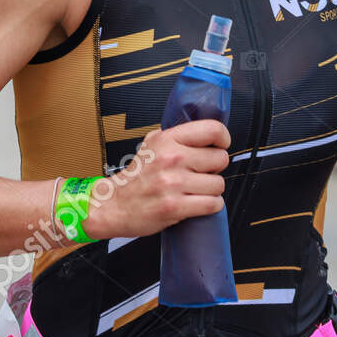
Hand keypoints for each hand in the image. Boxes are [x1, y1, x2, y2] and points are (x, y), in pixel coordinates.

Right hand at [88, 119, 228, 240]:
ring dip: (212, 190)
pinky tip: (197, 203)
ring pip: (219, 184)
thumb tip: (204, 132)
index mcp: (166, 140)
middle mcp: (171, 159)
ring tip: (195, 190)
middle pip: (220, 158)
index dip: (223, 139)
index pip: (212, 129)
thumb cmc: (135, 177)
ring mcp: (173, 183)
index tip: (220, 146)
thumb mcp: (151, 144)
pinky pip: (213, 204)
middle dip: (215, 168)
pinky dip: (210, 206)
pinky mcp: (175, 207)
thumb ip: (176, 136)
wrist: (113, 204)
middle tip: (201, 173)